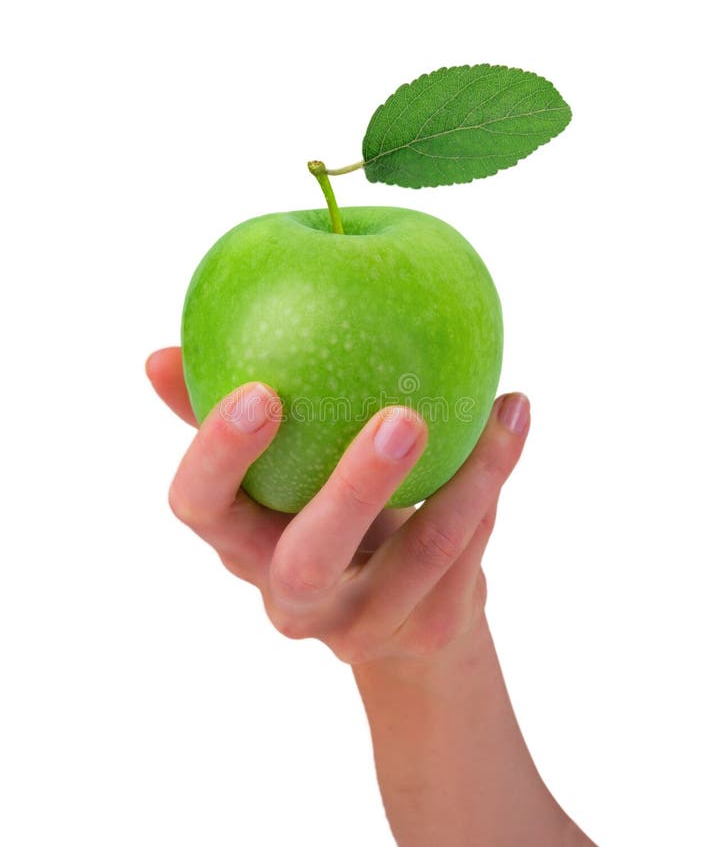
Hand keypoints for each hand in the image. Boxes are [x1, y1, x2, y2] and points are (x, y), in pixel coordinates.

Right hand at [146, 347, 529, 664]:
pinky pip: (467, 554)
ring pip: (420, 558)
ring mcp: (361, 626)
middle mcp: (291, 598)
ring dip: (468, 480)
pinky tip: (512, 419)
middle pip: (308, 559)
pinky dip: (492, 483)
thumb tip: (156, 356)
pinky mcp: (427, 630)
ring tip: (502, 407)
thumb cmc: (321, 515)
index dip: (218, 457)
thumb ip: (225, 419)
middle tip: (401, 416)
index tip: (260, 391)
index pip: (200, 509)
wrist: (396, 615)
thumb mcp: (275, 475)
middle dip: (353, 490)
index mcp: (240, 545)